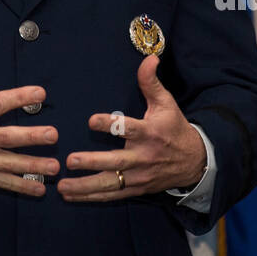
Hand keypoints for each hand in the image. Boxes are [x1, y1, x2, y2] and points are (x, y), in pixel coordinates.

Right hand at [0, 44, 59, 196]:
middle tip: (54, 135)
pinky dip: (20, 187)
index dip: (19, 97)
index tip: (41, 92)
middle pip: (6, 137)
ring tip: (54, 167)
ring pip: (7, 164)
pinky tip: (40, 190)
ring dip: (32, 166)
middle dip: (31, 137)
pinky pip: (0, 182)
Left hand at [58, 55, 205, 201]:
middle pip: (116, 161)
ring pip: (110, 183)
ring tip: (62, 186)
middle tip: (70, 160)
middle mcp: (144, 156)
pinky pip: (112, 195)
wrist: (194, 161)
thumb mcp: (166, 103)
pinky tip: (71, 196)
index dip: (110, 125)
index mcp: (150, 133)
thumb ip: (151, 82)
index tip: (91, 120)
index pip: (128, 128)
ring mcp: (139, 176)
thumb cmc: (174, 128)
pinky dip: (91, 197)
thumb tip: (149, 58)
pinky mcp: (136, 189)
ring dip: (85, 186)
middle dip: (93, 162)